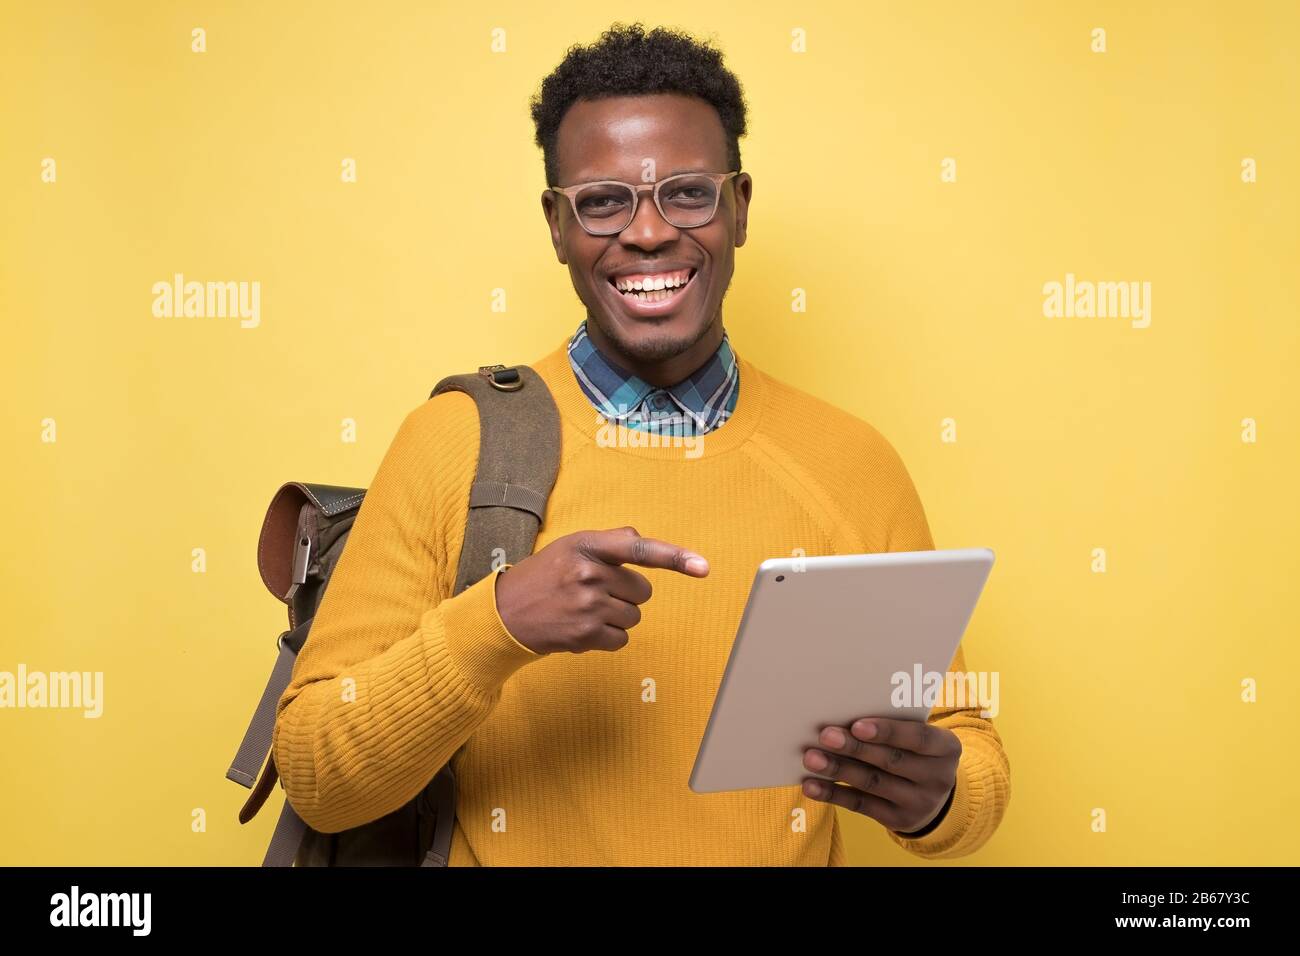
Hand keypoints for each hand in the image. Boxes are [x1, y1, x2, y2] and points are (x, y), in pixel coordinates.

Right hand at [494, 526, 708, 654]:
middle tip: (594, 592)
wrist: (505, 614)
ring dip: (616, 616)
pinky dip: (608, 637)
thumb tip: (642, 542)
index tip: (703, 567)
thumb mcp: (571, 545)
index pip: (638, 549)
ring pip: (634, 617)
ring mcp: (588, 607)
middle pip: (643, 591)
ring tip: (584, 610)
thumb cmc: (544, 575)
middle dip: (626, 594)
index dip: (675, 557)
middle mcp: (589, 575)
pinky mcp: (586, 636)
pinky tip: (583, 627)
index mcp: (588, 546)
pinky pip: (622, 639)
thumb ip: (609, 542)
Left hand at [801, 716, 960, 833]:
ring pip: (873, 783)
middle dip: (855, 748)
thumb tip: (843, 717)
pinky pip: (862, 806)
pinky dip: (834, 794)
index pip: (919, 737)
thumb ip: (893, 727)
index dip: (887, 731)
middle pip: (891, 761)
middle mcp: (938, 778)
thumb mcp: (917, 737)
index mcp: (947, 748)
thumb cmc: (915, 751)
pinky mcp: (898, 820)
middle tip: (825, 735)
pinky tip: (812, 785)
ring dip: (838, 770)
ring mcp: (919, 802)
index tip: (857, 725)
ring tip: (811, 758)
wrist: (933, 796)